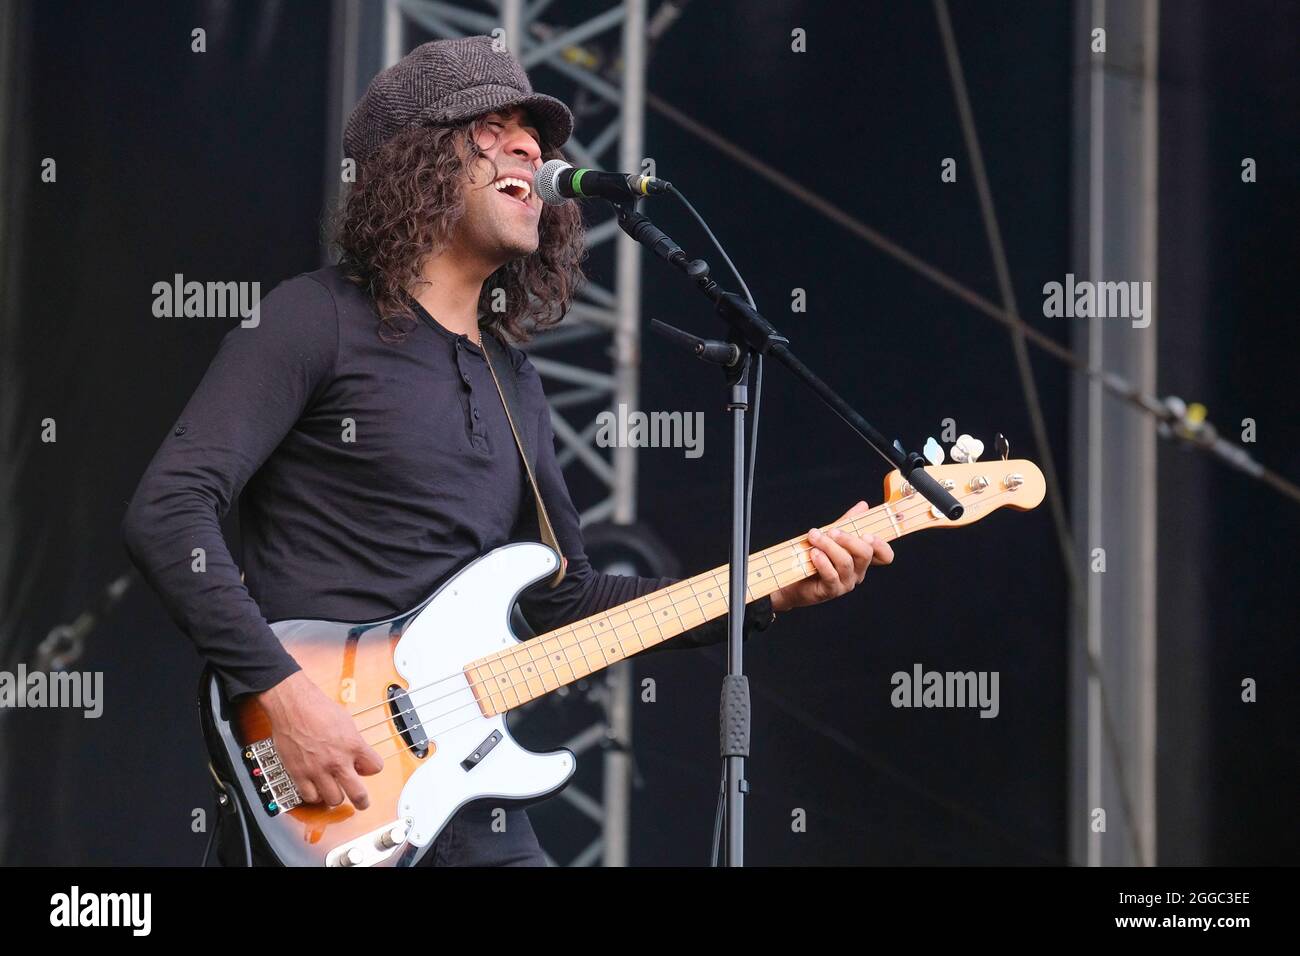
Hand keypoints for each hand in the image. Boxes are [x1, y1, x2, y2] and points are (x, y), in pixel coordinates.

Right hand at [256, 671, 383, 809]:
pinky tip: (316, 789)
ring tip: (334, 792)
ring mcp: (318, 769)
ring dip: (336, 797)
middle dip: (362, 801)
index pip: (375, 767)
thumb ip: (354, 742)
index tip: (367, 769)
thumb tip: (358, 756)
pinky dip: (314, 796)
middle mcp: (337, 760)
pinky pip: (310, 797)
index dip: (372, 768)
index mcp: (353, 745)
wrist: (293, 705)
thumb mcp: (347, 722)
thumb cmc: (318, 708)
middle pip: (358, 793)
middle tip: (362, 803)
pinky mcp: (299, 773)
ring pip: (334, 799)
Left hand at [769, 500, 893, 613]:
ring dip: (829, 546)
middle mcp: (858, 572)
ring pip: (846, 562)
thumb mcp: (832, 536)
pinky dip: (822, 562)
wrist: (791, 577)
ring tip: (814, 537)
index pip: (885, 556)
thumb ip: (848, 522)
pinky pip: (831, 575)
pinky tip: (813, 553)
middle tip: (831, 531)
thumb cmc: (814, 556)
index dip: (881, 545)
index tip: (867, 534)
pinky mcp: (830, 591)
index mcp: (861, 559)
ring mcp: (845, 583)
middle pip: (865, 554)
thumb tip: (863, 505)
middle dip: (848, 539)